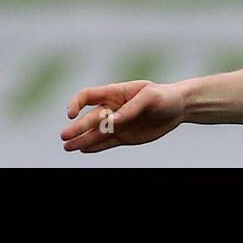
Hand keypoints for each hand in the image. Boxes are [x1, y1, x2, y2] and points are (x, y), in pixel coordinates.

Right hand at [61, 80, 184, 152]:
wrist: (177, 108)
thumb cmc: (163, 96)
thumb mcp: (151, 97)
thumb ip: (132, 107)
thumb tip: (114, 120)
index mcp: (116, 93)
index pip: (89, 95)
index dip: (77, 102)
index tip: (71, 113)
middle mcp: (113, 109)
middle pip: (90, 118)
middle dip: (77, 127)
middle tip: (64, 137)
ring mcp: (117, 124)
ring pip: (95, 133)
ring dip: (81, 139)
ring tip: (67, 147)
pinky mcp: (124, 136)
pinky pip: (106, 143)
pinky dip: (95, 147)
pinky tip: (83, 149)